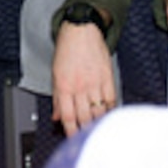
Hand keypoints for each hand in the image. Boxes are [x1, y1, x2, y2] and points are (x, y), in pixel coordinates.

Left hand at [51, 21, 114, 136]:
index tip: (73, 138)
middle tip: (86, 136)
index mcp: (64, 86)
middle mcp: (80, 86)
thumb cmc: (67, 49)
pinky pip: (111, 99)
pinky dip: (110, 109)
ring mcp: (95, 82)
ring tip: (97, 127)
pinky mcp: (108, 77)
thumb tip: (56, 116)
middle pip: (84, 117)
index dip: (70, 131)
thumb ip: (57, 97)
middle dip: (85, 130)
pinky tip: (108, 113)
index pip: (67, 116)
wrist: (81, 29)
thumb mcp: (55, 73)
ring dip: (98, 122)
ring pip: (98, 111)